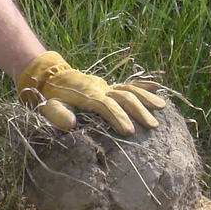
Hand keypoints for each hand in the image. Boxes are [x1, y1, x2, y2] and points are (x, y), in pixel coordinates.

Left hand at [16, 51, 165, 135]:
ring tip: (162, 108)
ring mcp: (105, 86)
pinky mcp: (108, 87)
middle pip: (124, 98)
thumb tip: (71, 124)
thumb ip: (58, 115)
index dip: (118, 118)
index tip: (129, 132)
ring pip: (130, 90)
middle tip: (152, 126)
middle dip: (139, 111)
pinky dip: (143, 87)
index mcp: (88, 96)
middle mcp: (100, 89)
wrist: (50, 78)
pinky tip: (158, 89)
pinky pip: (129, 85)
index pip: (107, 106)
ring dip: (146, 98)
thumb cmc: (50, 98)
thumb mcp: (48, 107)